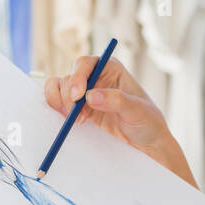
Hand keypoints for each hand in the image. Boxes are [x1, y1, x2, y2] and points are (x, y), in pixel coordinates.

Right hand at [44, 56, 195, 185]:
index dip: (78, 77)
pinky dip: (57, 107)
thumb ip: (116, 100)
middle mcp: (95, 76)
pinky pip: (58, 100)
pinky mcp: (78, 107)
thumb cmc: (147, 121)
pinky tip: (69, 120)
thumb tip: (91, 96)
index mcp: (110, 68)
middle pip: (69, 77)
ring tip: (76, 120)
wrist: (146, 141)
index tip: (78, 96)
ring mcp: (85, 92)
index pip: (86, 64)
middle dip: (69, 96)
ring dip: (61, 102)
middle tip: (77, 116)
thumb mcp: (137, 110)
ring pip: (59, 87)